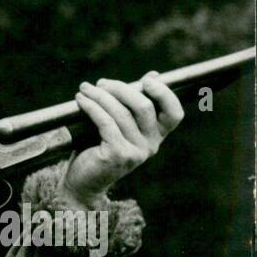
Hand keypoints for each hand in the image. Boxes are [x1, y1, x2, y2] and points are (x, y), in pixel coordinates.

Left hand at [63, 72, 183, 204]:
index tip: (146, 80)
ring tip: (85, 89)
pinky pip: (105, 122)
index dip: (164, 93)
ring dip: (100, 96)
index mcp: (157, 137)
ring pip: (121, 113)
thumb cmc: (99, 148)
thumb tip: (153, 75)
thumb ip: (135, 103)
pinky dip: (92, 107)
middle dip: (121, 89)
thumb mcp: (120, 124)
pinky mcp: (117, 155)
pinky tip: (81, 101)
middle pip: (144, 107)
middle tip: (100, 83)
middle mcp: (151, 146)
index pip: (174, 113)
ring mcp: (136, 152)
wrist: (81, 182)